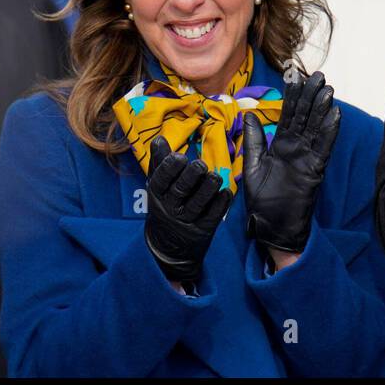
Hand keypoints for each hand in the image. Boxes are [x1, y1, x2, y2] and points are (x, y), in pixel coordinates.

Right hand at [144, 135, 234, 282]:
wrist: (168, 246)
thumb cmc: (165, 204)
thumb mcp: (158, 186)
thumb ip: (160, 162)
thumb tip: (159, 139)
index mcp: (157, 195)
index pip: (160, 181)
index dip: (169, 169)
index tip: (179, 156)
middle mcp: (170, 209)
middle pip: (179, 192)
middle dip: (190, 178)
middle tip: (200, 165)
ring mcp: (186, 221)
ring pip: (197, 205)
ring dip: (207, 190)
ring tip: (215, 177)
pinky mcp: (202, 231)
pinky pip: (212, 217)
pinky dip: (220, 205)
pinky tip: (227, 193)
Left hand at [242, 71, 340, 253]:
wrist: (271, 227)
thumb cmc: (262, 201)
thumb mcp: (252, 166)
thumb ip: (254, 141)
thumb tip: (248, 115)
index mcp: (280, 145)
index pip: (288, 115)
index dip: (292, 97)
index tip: (296, 77)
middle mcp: (295, 147)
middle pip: (304, 116)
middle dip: (310, 95)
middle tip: (318, 75)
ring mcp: (306, 157)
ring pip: (315, 128)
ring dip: (321, 108)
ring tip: (327, 88)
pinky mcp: (314, 170)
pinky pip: (322, 147)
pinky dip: (329, 131)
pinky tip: (334, 115)